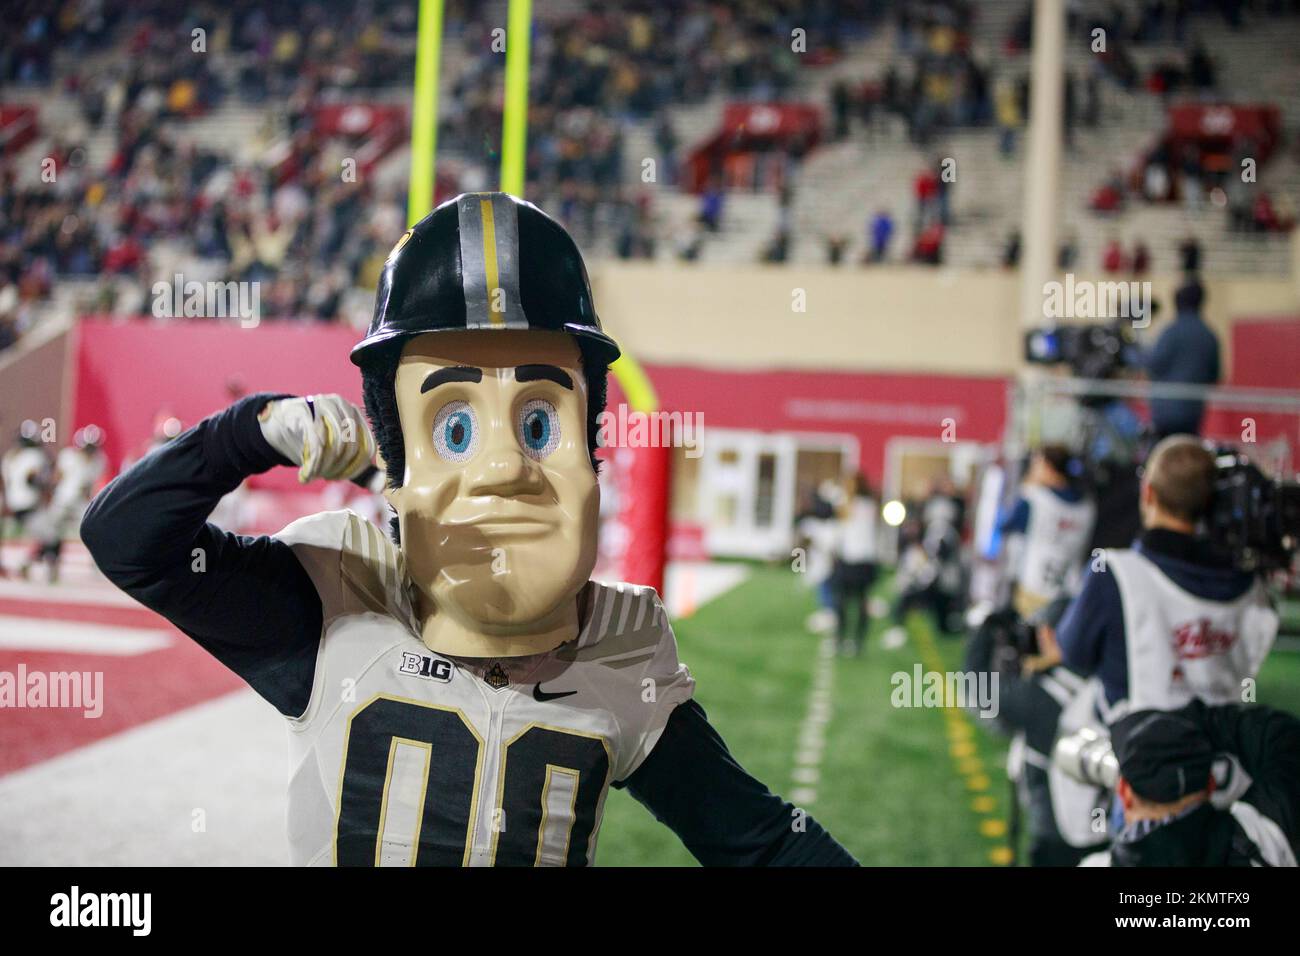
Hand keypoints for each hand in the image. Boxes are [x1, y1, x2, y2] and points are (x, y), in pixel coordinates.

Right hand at [258, 395, 375, 483]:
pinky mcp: (304, 410)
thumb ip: (360, 471)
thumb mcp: (339, 457)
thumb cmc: (312, 441)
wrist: (278, 425)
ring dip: (325, 467)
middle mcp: (343, 406)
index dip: (357, 468)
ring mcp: (323, 404)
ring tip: (314, 476)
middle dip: (339, 469)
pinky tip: (306, 476)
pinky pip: (315, 442)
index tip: (342, 478)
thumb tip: (382, 488)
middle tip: (326, 478)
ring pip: (334, 444)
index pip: (368, 447)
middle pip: (352, 446)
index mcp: (356, 415)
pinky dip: (313, 465)